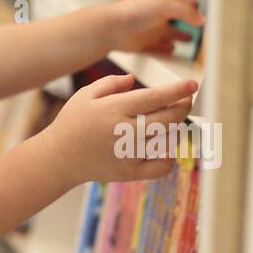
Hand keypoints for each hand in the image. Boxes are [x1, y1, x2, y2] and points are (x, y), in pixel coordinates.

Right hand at [41, 74, 196, 186]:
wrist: (59, 158)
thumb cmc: (72, 122)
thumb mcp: (85, 95)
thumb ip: (111, 83)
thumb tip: (134, 80)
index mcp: (115, 109)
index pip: (156, 98)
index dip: (178, 90)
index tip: (192, 85)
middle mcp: (125, 131)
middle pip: (168, 119)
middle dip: (184, 107)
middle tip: (186, 101)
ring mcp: (129, 154)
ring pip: (168, 141)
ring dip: (177, 129)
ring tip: (173, 121)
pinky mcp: (130, 172)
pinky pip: (161, 166)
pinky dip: (170, 156)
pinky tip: (165, 146)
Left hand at [109, 0, 205, 53]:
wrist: (111, 28)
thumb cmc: (134, 11)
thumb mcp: (165, 6)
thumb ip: (185, 12)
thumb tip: (202, 19)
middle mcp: (156, 12)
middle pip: (176, 12)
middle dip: (189, 13)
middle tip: (202, 16)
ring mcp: (149, 27)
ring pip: (168, 31)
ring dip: (179, 34)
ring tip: (190, 39)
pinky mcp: (143, 42)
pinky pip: (157, 46)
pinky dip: (166, 48)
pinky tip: (172, 50)